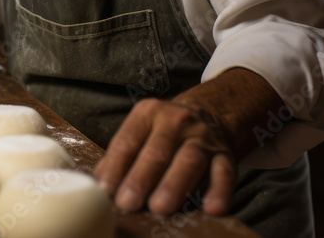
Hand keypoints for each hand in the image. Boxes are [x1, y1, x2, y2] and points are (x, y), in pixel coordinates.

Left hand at [92, 98, 236, 215]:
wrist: (207, 114)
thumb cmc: (161, 132)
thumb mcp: (139, 132)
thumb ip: (120, 157)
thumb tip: (98, 185)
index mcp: (148, 114)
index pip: (128, 141)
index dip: (115, 167)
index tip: (105, 190)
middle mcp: (176, 121)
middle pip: (157, 151)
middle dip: (140, 179)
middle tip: (127, 204)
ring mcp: (202, 137)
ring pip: (189, 160)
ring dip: (173, 185)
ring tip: (159, 208)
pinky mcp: (225, 154)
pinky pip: (225, 173)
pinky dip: (219, 191)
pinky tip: (211, 209)